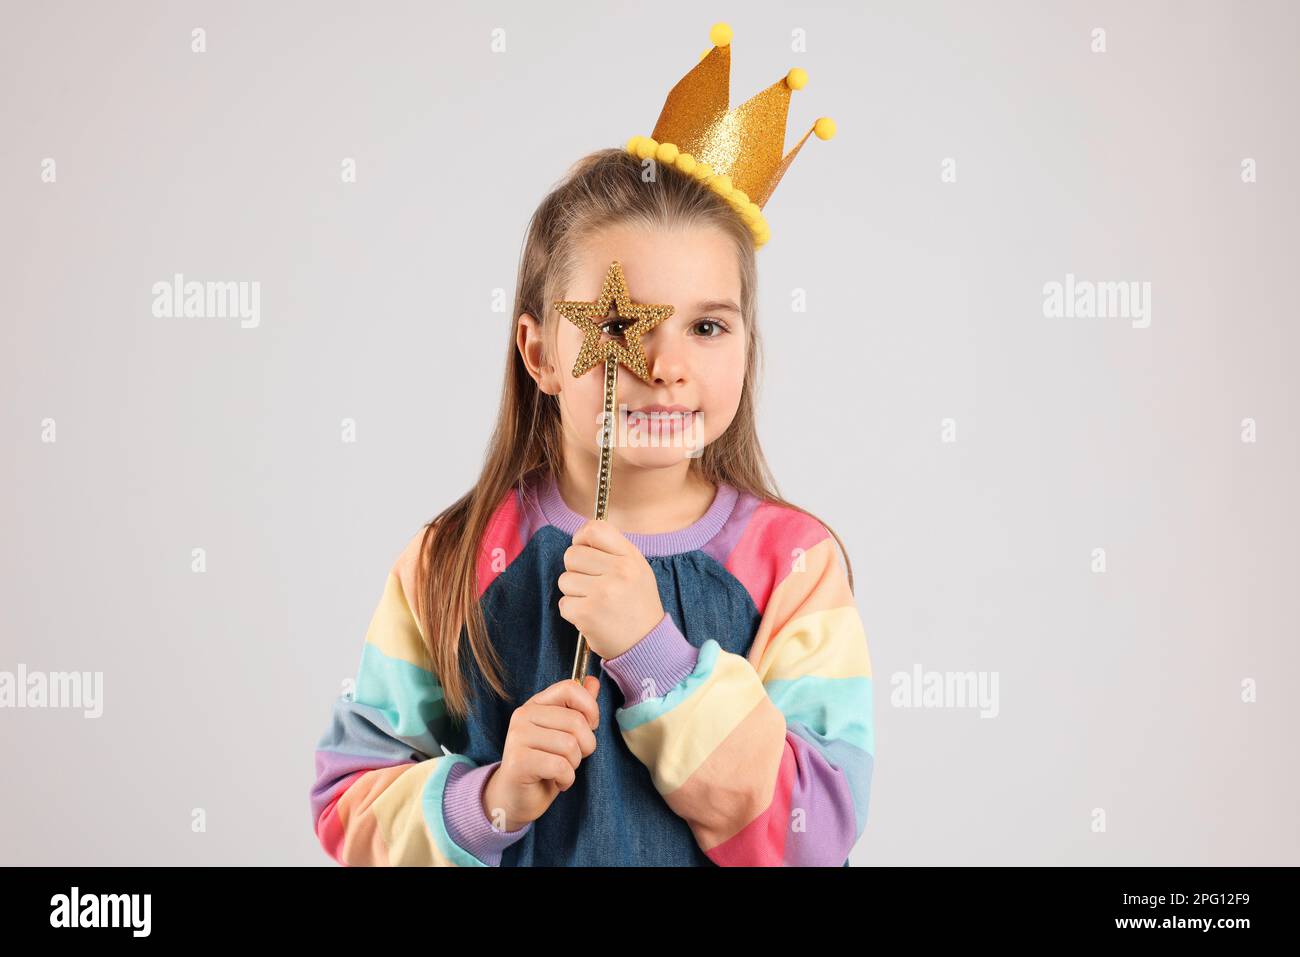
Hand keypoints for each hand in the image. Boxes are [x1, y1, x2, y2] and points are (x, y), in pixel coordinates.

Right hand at [482, 675, 600, 831]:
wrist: (516, 798)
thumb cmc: (544, 764)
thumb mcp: (564, 733)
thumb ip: (577, 707)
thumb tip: (592, 680)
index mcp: (536, 703)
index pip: (570, 688)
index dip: (590, 708)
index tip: (590, 727)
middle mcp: (523, 715)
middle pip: (576, 721)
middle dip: (586, 746)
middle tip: (573, 758)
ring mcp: (517, 737)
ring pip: (570, 745)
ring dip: (574, 764)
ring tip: (561, 770)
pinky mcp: (518, 761)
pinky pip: (560, 766)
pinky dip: (566, 779)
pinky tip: (557, 781)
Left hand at [556, 519, 664, 659]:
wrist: (647, 644)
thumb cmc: (638, 606)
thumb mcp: (638, 570)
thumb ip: (614, 551)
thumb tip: (582, 538)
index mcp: (630, 558)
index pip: (595, 529)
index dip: (581, 538)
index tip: (584, 551)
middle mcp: (618, 572)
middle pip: (572, 554)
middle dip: (575, 570)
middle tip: (591, 584)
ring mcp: (602, 593)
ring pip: (564, 580)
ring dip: (574, 592)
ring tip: (594, 602)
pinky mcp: (587, 614)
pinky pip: (563, 603)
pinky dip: (573, 612)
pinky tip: (591, 616)